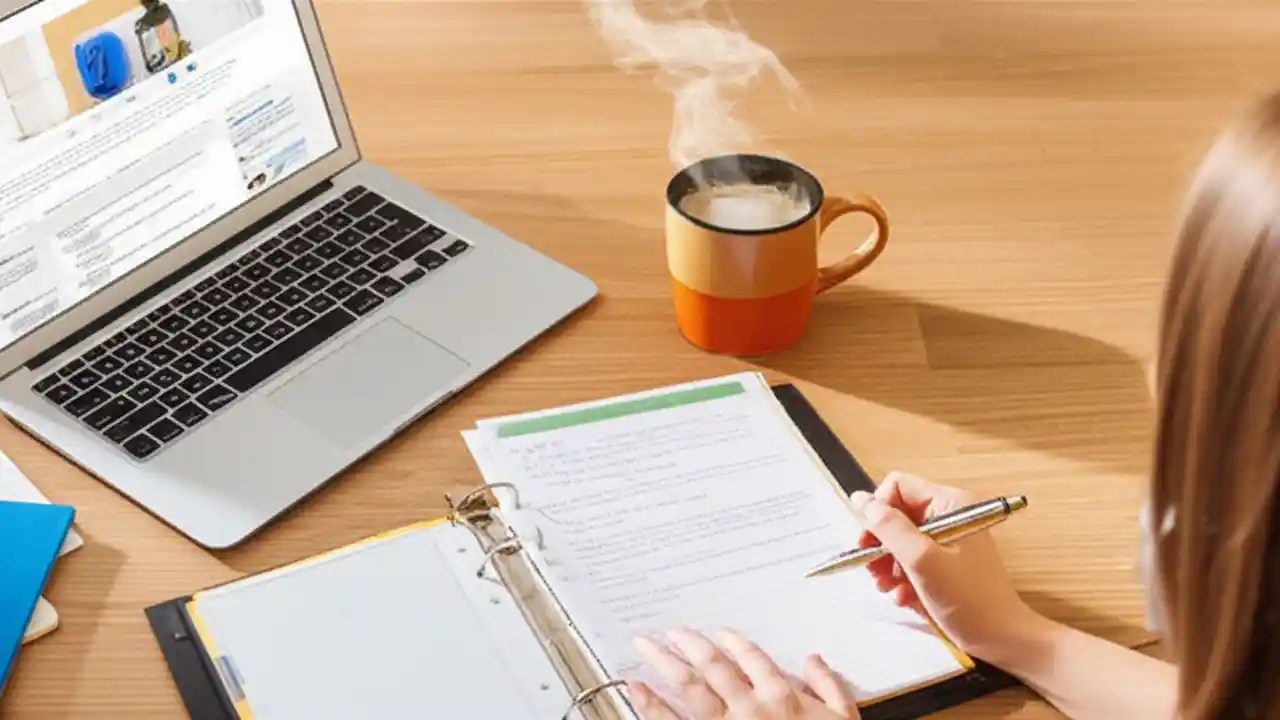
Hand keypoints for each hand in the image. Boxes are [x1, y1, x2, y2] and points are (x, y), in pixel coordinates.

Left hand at [629, 628, 858, 719]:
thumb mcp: (844, 719)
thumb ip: (829, 687)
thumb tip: (814, 660)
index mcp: (780, 697)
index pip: (752, 658)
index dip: (733, 642)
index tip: (720, 632)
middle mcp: (749, 707)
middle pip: (713, 665)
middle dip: (688, 643)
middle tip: (670, 630)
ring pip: (689, 686)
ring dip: (665, 662)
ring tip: (646, 645)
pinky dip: (650, 704)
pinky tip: (635, 688)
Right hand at [849, 472, 1042, 664]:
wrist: (1000, 639)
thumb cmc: (968, 599)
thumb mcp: (921, 560)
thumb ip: (888, 527)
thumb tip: (860, 499)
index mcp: (949, 504)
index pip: (898, 486)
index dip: (879, 511)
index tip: (869, 541)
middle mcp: (948, 516)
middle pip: (897, 515)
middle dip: (881, 544)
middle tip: (873, 569)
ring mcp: (947, 541)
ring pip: (900, 541)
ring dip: (888, 566)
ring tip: (889, 589)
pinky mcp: (944, 564)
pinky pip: (911, 561)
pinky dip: (903, 579)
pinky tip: (904, 598)